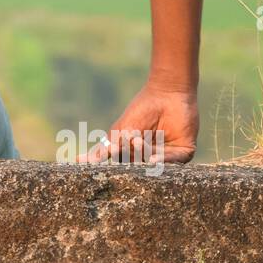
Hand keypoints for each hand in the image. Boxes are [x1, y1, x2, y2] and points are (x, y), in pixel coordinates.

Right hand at [75, 80, 198, 164]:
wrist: (165, 93)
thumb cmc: (141, 111)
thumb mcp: (119, 132)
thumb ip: (104, 150)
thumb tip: (78, 162)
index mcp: (136, 156)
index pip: (123, 167)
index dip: (115, 167)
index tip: (103, 166)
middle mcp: (152, 159)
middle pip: (139, 169)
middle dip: (131, 159)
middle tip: (124, 146)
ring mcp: (168, 157)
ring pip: (155, 166)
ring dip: (144, 154)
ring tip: (137, 140)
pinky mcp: (184, 153)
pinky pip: (174, 162)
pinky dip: (163, 160)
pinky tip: (153, 158)